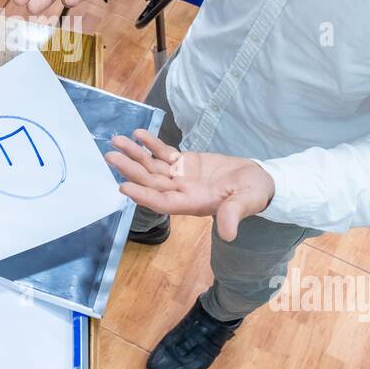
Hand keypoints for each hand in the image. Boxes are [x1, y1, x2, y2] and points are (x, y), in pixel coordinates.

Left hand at [104, 129, 275, 240]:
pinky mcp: (185, 163)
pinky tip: (138, 134)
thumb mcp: (248, 202)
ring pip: (153, 166)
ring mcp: (181, 177)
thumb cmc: (254, 193)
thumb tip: (229, 234)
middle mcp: (181, 191)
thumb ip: (234, 214)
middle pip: (151, 181)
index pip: (162, 202)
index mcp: (193, 203)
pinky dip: (151, 144)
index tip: (124, 187)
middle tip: (111, 156)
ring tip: (117, 140)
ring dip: (134, 154)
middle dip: (131, 169)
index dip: (143, 195)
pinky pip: (164, 153)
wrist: (258, 180)